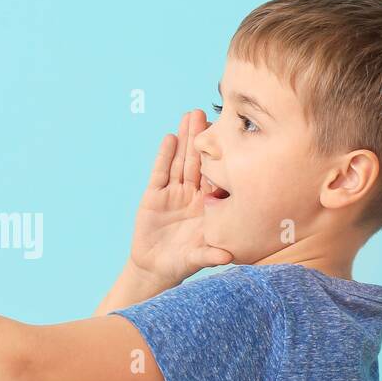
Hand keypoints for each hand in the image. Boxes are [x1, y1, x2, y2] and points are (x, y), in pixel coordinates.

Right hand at [129, 110, 232, 284]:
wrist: (154, 267)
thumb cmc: (181, 263)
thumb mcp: (196, 258)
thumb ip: (210, 255)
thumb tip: (227, 257)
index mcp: (208, 206)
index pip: (215, 177)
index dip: (219, 157)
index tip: (227, 136)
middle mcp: (192, 195)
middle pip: (197, 162)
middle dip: (200, 138)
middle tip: (206, 113)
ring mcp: (173, 193)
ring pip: (179, 161)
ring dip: (184, 139)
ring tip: (189, 115)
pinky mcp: (154, 196)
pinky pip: (160, 172)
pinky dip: (164, 156)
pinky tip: (169, 139)